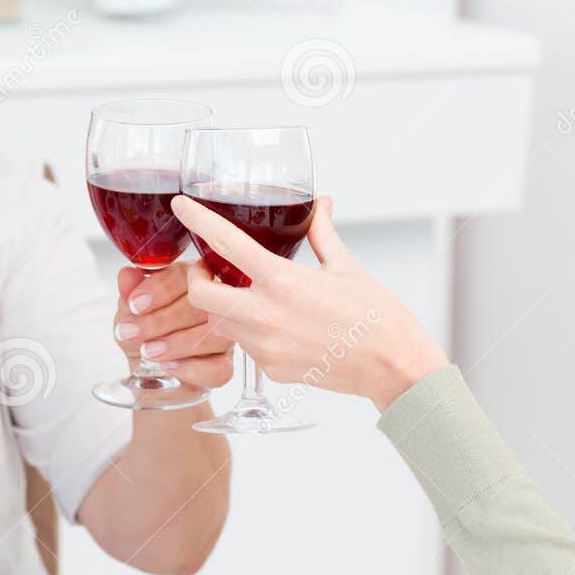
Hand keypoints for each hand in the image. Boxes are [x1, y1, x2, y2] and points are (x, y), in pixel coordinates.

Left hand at [113, 262, 235, 389]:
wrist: (148, 374)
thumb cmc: (144, 335)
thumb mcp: (129, 314)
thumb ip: (129, 293)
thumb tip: (127, 275)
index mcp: (191, 281)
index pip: (185, 275)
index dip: (160, 289)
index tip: (135, 304)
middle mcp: (213, 304)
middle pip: (202, 305)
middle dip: (162, 320)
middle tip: (134, 332)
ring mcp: (224, 335)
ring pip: (214, 335)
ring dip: (177, 344)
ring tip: (149, 351)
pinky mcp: (225, 365)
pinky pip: (219, 368)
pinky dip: (191, 368)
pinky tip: (168, 366)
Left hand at [168, 194, 449, 410]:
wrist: (393, 366)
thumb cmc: (376, 315)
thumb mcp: (345, 267)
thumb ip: (322, 233)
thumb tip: (321, 203)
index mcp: (282, 281)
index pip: (226, 243)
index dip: (197, 220)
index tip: (180, 205)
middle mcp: (266, 315)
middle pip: (201, 295)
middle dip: (196, 279)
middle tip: (208, 269)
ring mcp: (265, 347)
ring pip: (220, 323)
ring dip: (223, 307)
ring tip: (245, 296)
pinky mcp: (271, 370)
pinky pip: (245, 348)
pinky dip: (249, 333)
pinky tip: (273, 326)